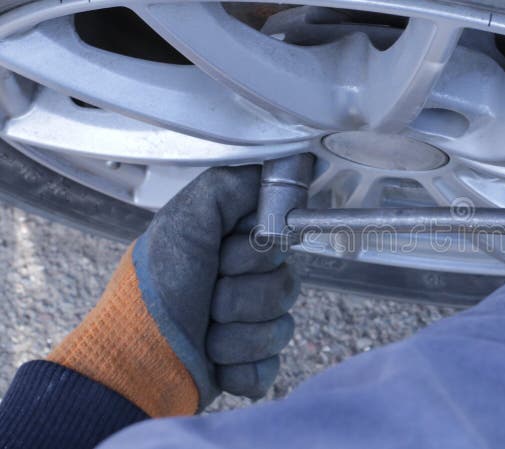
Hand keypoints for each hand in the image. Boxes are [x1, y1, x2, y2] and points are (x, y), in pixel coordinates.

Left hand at [136, 165, 298, 404]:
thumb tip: (269, 169)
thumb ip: (228, 187)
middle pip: (287, 286)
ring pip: (281, 328)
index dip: (254, 253)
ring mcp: (250, 327)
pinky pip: (271, 366)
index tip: (223, 257)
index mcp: (233, 248)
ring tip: (204, 332)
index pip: (282, 242)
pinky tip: (214, 360)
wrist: (136, 359)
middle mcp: (245, 284)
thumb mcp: (183, 221)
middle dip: (240, 296)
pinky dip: (239, 367)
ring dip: (235, 334)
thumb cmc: (152, 293)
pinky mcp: (251, 366)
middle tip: (206, 296)